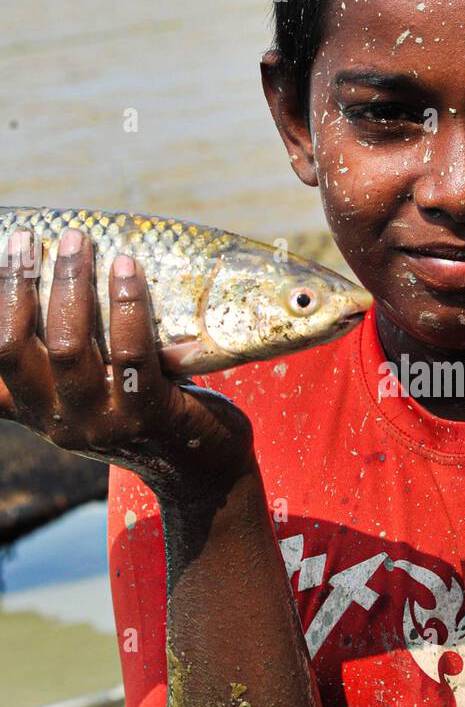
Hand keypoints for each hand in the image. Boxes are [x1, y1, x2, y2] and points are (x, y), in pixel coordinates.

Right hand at [0, 228, 253, 495]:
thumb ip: (57, 365)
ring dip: (70, 286)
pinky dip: (127, 304)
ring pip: (68, 347)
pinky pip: (130, 353)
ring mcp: (100, 422)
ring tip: (78, 242)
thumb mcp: (88, 393)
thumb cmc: (143, 409)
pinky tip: (127, 269)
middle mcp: (56, 421)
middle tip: (27, 239)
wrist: (203, 466)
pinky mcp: (147, 415)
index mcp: (35, 409)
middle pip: (12, 348)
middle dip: (14, 286)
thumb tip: (29, 291)